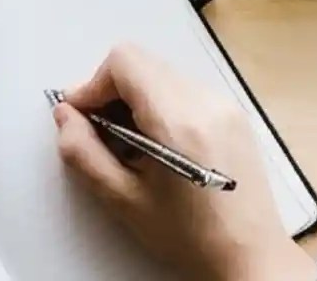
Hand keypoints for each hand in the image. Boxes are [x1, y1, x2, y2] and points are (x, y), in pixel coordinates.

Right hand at [53, 45, 316, 280]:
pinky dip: (161, 105)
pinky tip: (159, 146)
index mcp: (179, 121)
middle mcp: (206, 101)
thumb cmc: (191, 237)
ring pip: (162, 75)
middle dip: (112, 92)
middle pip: (143, 64)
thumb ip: (84, 154)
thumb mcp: (124, 200)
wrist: (250, 256)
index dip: (93, 85)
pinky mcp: (233, 113)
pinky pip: (184, 89)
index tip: (82, 117)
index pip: (125, 62)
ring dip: (136, 99)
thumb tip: (66, 117)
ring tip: (132, 146)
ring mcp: (225, 104)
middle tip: (102, 134)